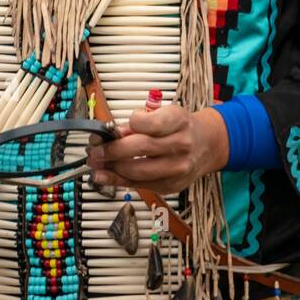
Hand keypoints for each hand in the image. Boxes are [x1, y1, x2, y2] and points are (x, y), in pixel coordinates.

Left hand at [86, 104, 228, 195]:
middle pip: (141, 149)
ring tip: (95, 165)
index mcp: (179, 120)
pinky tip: (104, 176)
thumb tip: (112, 133)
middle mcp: (182, 145)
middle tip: (94, 150)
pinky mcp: (171, 186)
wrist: (205, 145)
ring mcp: (178, 168)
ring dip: (111, 169)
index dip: (129, 124)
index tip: (113, 127)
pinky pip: (140, 185)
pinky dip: (118, 181)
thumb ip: (140, 123)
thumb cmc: (180, 127)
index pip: (151, 123)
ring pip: (138, 171)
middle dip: (112, 150)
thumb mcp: (165, 114)